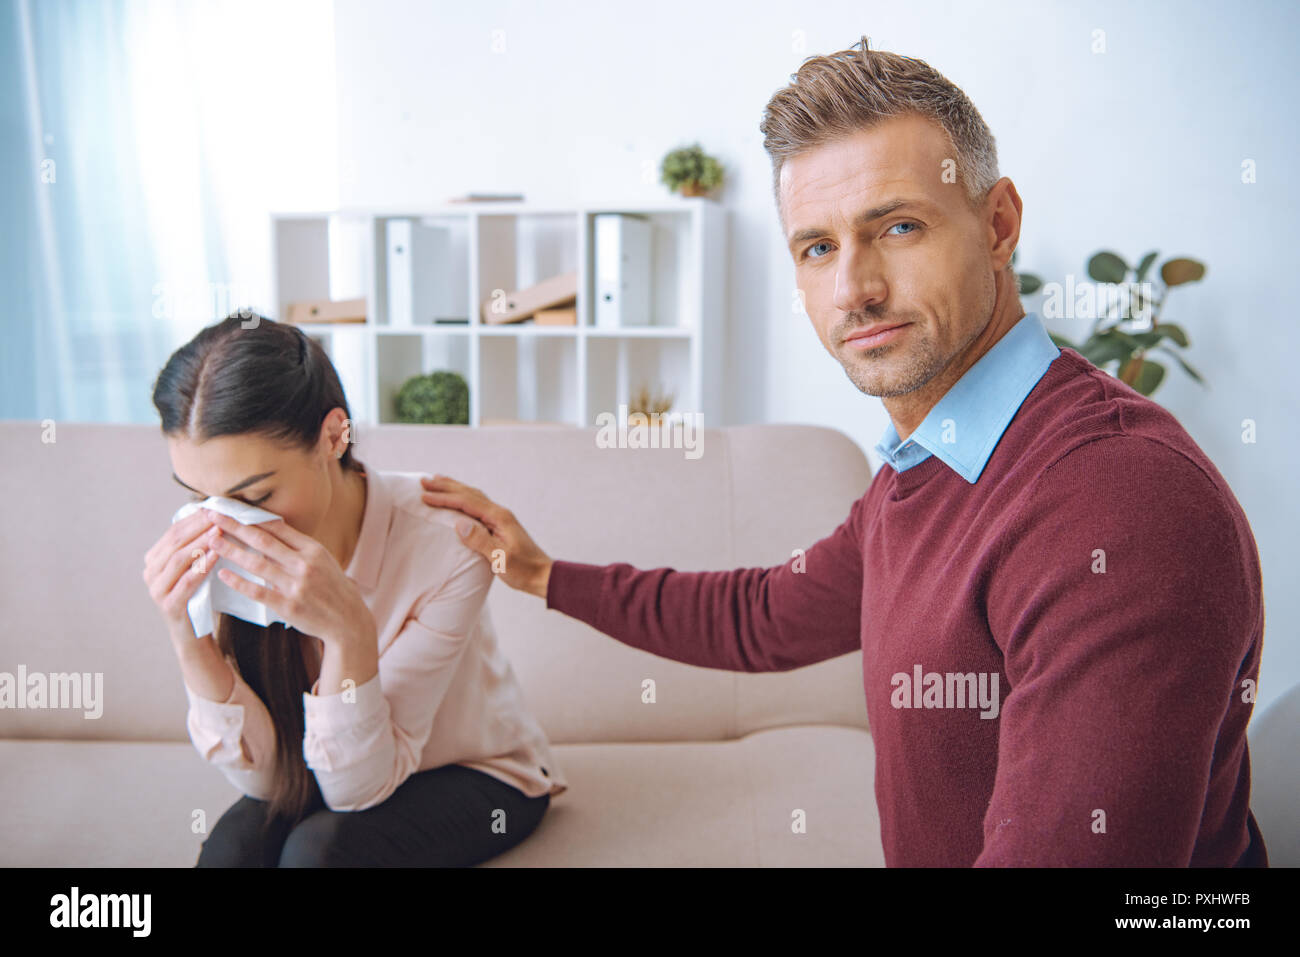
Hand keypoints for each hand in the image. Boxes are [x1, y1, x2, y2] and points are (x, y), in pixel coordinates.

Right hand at [142, 508, 221, 643]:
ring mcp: (157, 590)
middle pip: (175, 543)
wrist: (195, 635)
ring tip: (220, 531)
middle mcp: (151, 573)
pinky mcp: (169, 606)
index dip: (194, 518)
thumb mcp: (195, 568)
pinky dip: (201, 566)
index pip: (174, 532)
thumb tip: (212, 513)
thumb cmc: (199, 596)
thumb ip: (196, 546)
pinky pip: (186, 581)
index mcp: (154, 560)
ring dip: (200, 543)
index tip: (215, 507)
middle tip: (219, 516)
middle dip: (198, 527)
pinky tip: (216, 556)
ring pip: (179, 560)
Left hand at [201, 509, 375, 649]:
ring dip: (231, 550)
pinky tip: (223, 573)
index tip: (231, 509)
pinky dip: (238, 582)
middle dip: (235, 526)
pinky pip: (258, 591)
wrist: (348, 620)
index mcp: (313, 549)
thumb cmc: (332, 588)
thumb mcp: (322, 561)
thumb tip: (267, 531)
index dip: (251, 517)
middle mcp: (305, 564)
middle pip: (263, 540)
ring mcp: (296, 585)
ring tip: (211, 540)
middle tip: (213, 516)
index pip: (277, 527)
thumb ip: (297, 548)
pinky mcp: (288, 606)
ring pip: (257, 563)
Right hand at [419, 474, 552, 599]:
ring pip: (473, 496)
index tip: (424, 496)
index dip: (444, 498)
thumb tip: (459, 523)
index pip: (466, 502)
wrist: (542, 575)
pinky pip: (477, 505)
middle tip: (424, 481)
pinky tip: (458, 501)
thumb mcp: (500, 559)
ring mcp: (500, 518)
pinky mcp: (499, 525)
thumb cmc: (523, 570)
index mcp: (499, 518)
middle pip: (469, 493)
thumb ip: (480, 540)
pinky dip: (464, 498)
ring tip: (436, 482)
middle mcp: (500, 513)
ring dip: (454, 488)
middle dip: (446, 486)